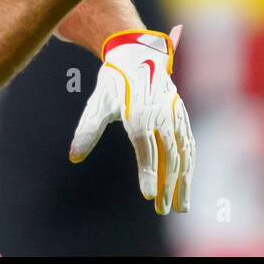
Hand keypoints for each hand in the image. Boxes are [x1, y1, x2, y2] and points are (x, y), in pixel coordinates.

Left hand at [70, 24, 195, 213]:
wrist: (137, 53)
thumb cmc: (114, 81)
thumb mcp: (98, 103)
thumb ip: (87, 130)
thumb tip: (74, 156)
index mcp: (139, 112)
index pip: (145, 149)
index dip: (147, 173)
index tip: (148, 196)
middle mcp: (161, 114)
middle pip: (169, 155)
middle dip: (168, 185)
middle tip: (162, 210)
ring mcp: (175, 114)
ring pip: (184, 152)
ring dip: (184, 181)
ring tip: (181, 206)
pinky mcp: (181, 115)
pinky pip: (189, 143)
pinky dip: (189, 164)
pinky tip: (186, 183)